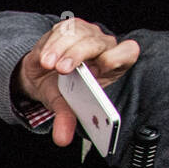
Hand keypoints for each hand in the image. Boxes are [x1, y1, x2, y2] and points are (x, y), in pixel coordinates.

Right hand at [16, 17, 139, 146]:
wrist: (41, 75)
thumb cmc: (60, 87)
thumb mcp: (64, 105)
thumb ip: (66, 119)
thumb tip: (61, 139)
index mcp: (112, 65)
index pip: (127, 53)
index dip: (117, 58)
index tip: (102, 67)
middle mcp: (103, 47)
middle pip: (99, 43)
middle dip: (80, 54)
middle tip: (64, 69)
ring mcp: (86, 34)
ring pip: (79, 34)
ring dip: (62, 49)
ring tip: (49, 65)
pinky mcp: (69, 28)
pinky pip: (63, 30)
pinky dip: (52, 44)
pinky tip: (44, 58)